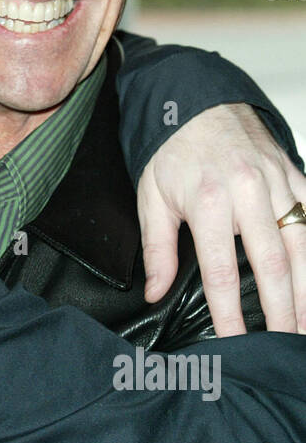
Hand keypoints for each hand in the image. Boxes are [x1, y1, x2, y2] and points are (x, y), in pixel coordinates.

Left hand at [138, 104, 305, 335]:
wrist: (197, 99)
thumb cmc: (171, 151)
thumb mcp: (151, 198)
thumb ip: (157, 249)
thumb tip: (153, 294)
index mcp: (208, 202)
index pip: (223, 272)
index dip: (230, 313)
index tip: (235, 343)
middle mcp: (249, 192)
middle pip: (273, 264)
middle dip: (282, 310)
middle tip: (285, 342)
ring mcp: (277, 181)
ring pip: (303, 244)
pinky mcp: (294, 173)